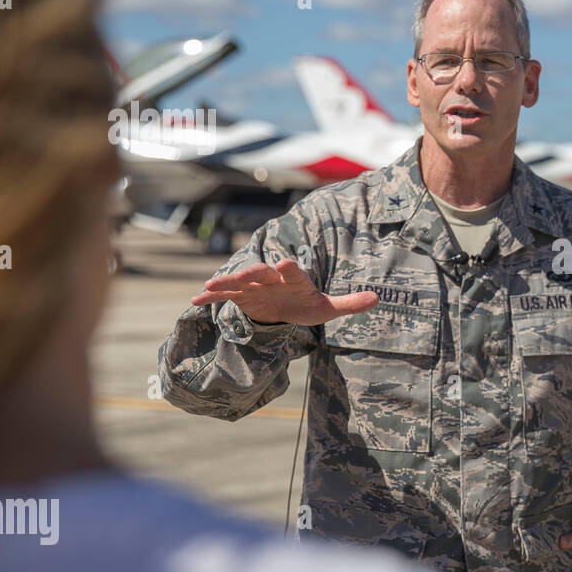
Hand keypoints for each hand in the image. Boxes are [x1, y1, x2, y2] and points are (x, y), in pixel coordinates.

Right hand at [189, 259, 379, 324]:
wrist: (285, 307)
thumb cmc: (306, 304)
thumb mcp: (328, 308)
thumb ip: (349, 303)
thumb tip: (377, 299)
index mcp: (294, 278)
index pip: (292, 270)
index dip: (289, 267)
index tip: (285, 264)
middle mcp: (271, 278)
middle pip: (261, 272)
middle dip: (253, 272)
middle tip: (247, 274)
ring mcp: (253, 286)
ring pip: (238, 282)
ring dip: (225, 282)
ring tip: (211, 285)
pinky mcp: (240, 296)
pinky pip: (223, 295)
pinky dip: (210, 296)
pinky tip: (195, 300)